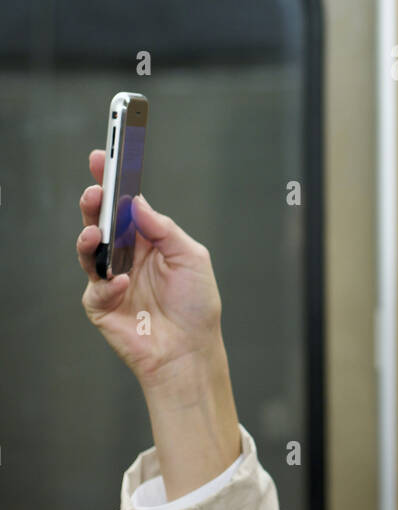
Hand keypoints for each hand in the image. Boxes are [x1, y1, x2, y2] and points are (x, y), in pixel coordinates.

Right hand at [76, 149, 223, 390]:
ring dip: (89, 237)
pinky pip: (95, 289)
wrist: (190, 350)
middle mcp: (126, 255)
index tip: (105, 158)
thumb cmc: (196, 304)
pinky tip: (121, 282)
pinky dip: (106, 284)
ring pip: (88, 251)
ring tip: (94, 231)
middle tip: (95, 191)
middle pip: (101, 222)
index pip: (125, 205)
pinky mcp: (101, 306)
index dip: (113, 181)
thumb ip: (164, 228)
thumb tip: (138, 203)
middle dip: (94, 204)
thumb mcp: (192, 257)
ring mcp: (110, 280)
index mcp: (148, 239)